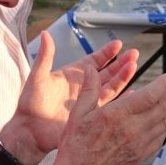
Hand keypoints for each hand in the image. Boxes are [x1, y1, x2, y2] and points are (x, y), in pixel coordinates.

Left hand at [10, 33, 141, 159]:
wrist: (31, 131)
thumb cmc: (31, 104)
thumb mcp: (37, 77)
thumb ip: (45, 56)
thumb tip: (46, 33)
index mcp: (73, 75)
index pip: (94, 61)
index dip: (106, 53)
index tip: (118, 44)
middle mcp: (84, 87)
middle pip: (107, 72)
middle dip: (121, 63)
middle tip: (134, 54)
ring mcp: (89, 101)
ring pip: (111, 87)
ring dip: (123, 78)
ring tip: (134, 67)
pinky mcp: (91, 115)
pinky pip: (109, 106)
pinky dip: (121, 100)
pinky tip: (133, 94)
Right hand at [47, 61, 165, 164]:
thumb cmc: (76, 147)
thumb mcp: (78, 114)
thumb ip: (89, 89)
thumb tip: (91, 68)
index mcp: (117, 116)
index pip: (150, 96)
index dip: (165, 84)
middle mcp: (133, 129)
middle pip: (163, 107)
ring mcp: (140, 144)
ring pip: (165, 122)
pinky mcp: (141, 155)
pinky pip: (160, 136)